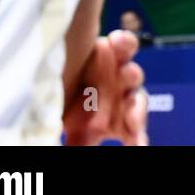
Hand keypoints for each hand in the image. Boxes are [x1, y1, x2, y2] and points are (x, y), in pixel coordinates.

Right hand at [64, 30, 147, 145]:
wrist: (59, 71)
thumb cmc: (69, 105)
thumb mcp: (75, 130)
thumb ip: (79, 144)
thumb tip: (68, 155)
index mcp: (117, 121)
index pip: (133, 132)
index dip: (136, 136)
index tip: (136, 141)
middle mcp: (123, 96)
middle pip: (135, 103)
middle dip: (135, 107)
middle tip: (129, 108)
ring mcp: (121, 72)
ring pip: (132, 75)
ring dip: (131, 75)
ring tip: (127, 73)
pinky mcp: (118, 49)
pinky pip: (127, 45)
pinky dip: (125, 42)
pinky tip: (116, 40)